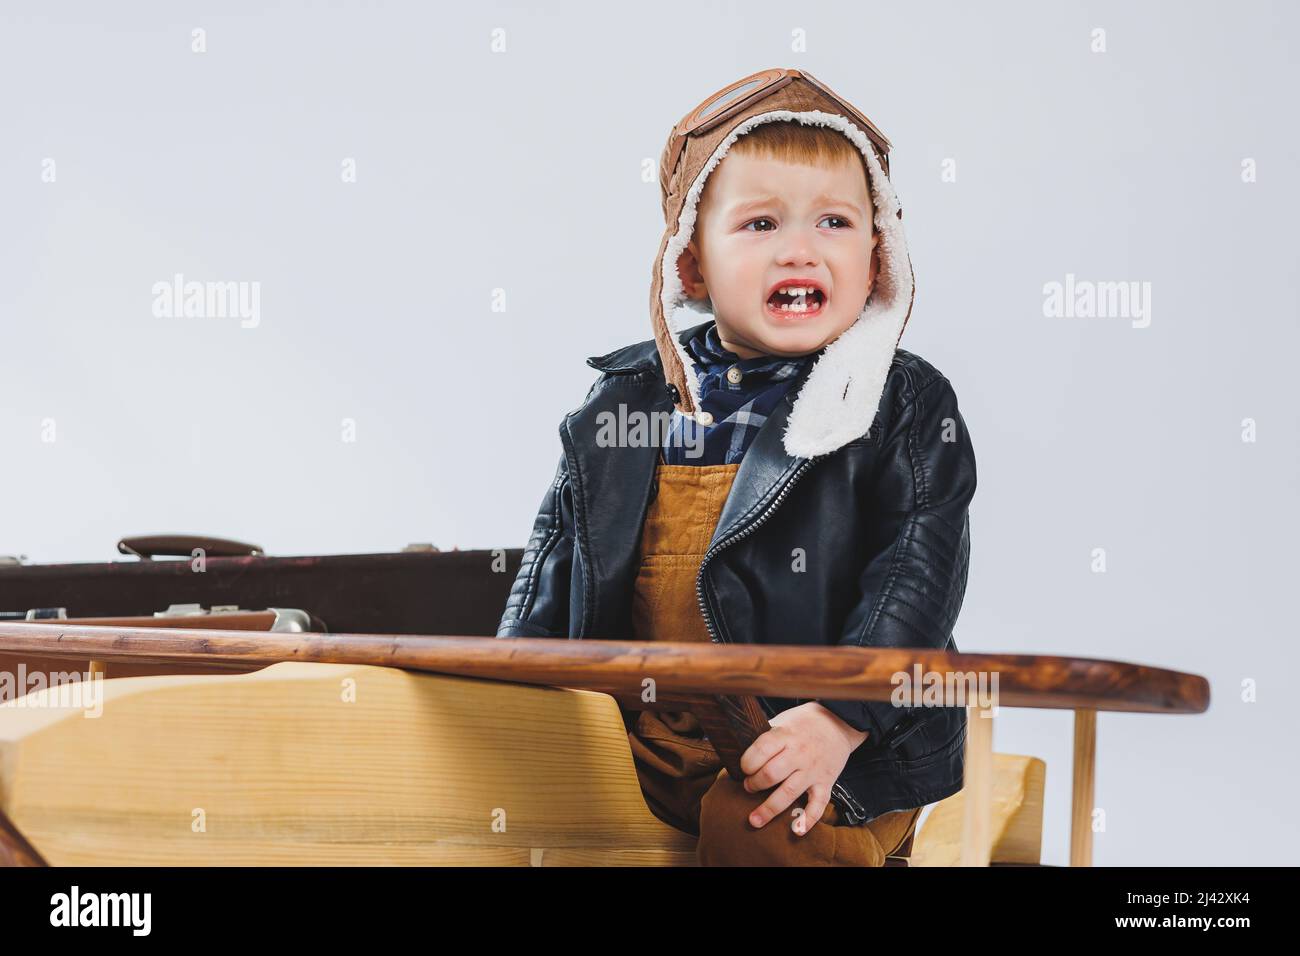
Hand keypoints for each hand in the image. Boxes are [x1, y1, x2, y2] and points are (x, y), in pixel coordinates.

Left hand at [738, 701, 869, 835]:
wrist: (838, 723)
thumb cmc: (804, 723)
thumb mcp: (782, 721)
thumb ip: (766, 737)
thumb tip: (738, 750)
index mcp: (785, 735)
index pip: (761, 751)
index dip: (747, 763)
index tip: (743, 768)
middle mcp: (799, 754)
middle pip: (771, 774)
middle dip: (754, 784)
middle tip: (748, 786)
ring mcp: (813, 770)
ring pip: (789, 792)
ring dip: (769, 808)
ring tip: (755, 819)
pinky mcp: (825, 783)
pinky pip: (818, 804)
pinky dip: (808, 819)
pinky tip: (797, 830)